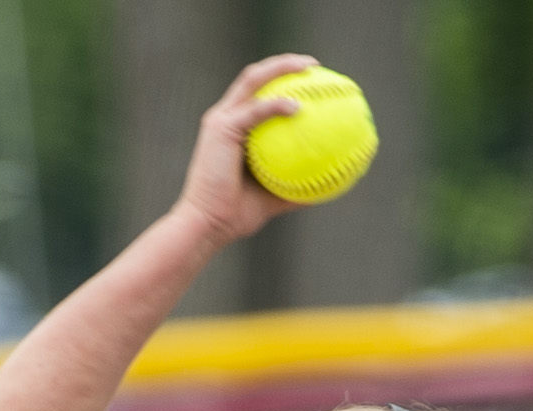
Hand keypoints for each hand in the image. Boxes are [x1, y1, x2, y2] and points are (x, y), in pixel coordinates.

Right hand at [177, 56, 318, 244]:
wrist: (207, 225)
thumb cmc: (234, 216)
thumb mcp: (271, 199)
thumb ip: (294, 188)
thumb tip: (326, 187)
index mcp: (232, 130)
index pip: (257, 94)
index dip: (281, 80)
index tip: (311, 81)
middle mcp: (224, 118)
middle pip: (255, 77)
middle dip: (284, 64)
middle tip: (314, 65)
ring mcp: (220, 121)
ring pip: (253, 80)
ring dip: (281, 68)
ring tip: (310, 67)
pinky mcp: (220, 129)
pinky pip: (255, 111)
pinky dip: (276, 105)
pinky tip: (299, 106)